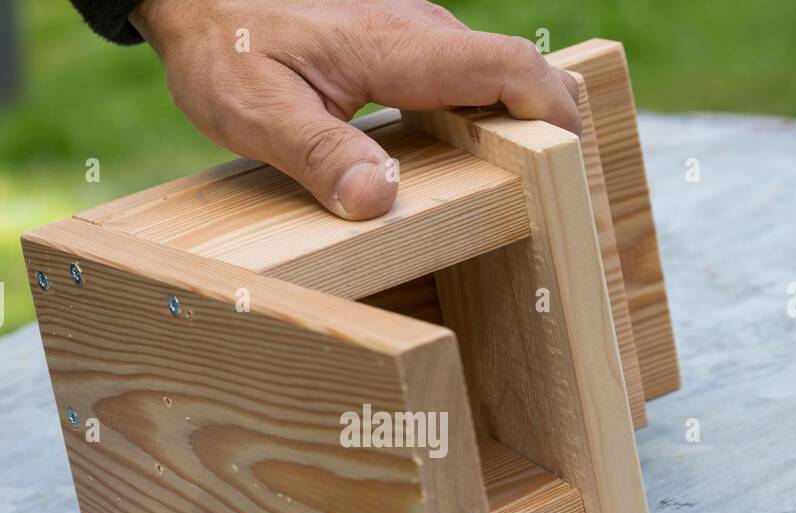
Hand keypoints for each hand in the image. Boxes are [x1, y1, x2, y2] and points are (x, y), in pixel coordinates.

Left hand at [130, 0, 579, 218]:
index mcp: (395, 45)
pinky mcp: (401, 43)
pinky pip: (461, 77)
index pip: (506, 65)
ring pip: (489, 74)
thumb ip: (320, 155)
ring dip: (514, 124)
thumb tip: (378, 201)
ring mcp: (413, 32)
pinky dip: (481, 115)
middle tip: (555, 196)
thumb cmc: (224, 45)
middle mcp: (418, 29)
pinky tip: (467, 160)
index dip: (553, 110)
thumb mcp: (256, 111)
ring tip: (521, 188)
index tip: (572, 161)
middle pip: (513, 72)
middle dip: (546, 127)